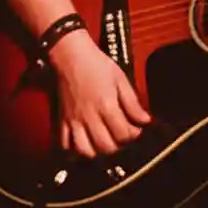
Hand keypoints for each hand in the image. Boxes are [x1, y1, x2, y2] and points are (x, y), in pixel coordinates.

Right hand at [49, 30, 150, 157]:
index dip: (133, 135)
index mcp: (106, 105)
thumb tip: (145, 120)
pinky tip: (84, 145)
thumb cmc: (97, 64)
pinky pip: (65, 144)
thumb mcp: (121, 79)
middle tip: (122, 136)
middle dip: (119, 146)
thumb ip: (132, 102)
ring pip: (85, 150)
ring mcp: (74, 120)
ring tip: (105, 142)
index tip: (137, 129)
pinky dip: (74, 150)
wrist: (71, 55)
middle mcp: (90, 116)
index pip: (123, 133)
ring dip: (98, 152)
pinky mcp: (62, 120)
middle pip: (106, 146)